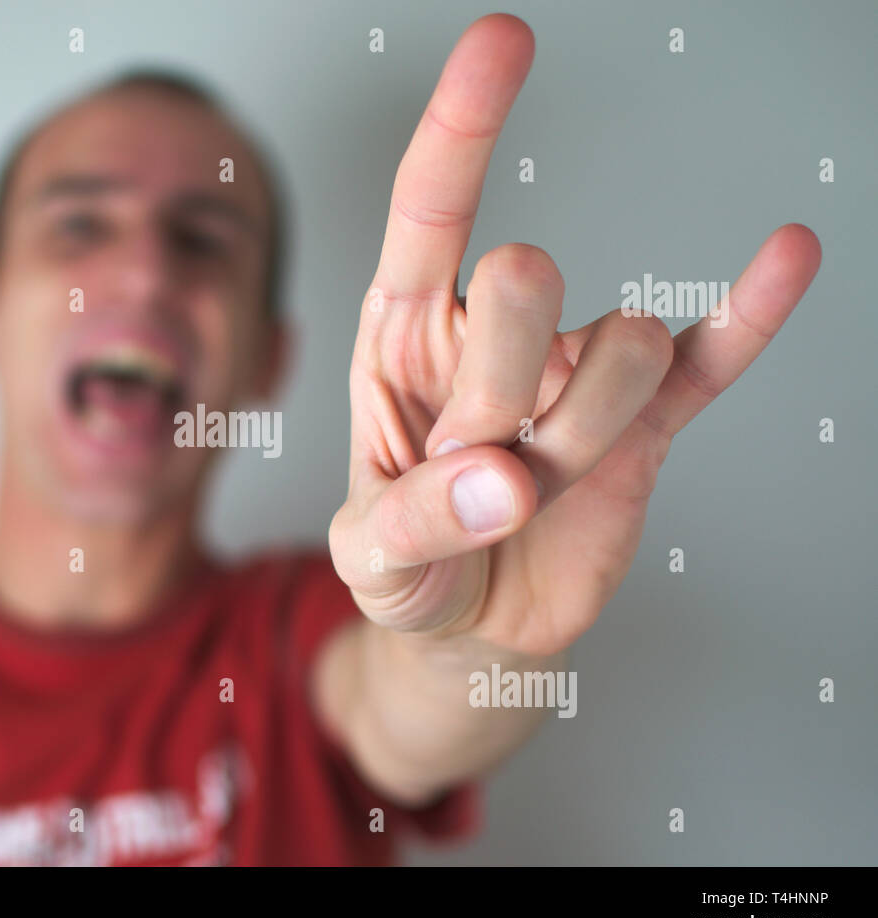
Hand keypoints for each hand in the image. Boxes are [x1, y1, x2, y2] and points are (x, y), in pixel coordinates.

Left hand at [328, 14, 820, 652]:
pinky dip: (746, 319)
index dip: (463, 127)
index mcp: (404, 339)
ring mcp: (572, 376)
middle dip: (506, 368)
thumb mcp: (374, 556)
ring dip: (581, 433)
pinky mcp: (642, 430)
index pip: (430, 210)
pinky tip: (785, 258)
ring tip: (533, 489)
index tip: (506, 39)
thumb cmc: (407, 562)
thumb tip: (502, 481)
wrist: (475, 619)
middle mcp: (494, 336)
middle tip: (486, 444)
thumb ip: (417, 519)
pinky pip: (704, 366)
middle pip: (521, 287)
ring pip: (616, 352)